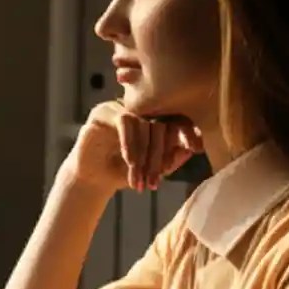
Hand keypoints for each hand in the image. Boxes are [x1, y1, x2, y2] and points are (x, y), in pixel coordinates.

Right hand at [63, 101, 202, 195]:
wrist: (93, 180)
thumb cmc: (123, 173)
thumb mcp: (152, 169)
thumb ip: (171, 158)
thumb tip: (192, 147)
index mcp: (154, 117)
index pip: (176, 118)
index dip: (187, 132)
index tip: (195, 148)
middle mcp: (138, 109)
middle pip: (160, 122)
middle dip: (159, 155)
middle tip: (155, 180)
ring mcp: (120, 107)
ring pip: (143, 123)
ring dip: (143, 153)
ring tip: (138, 177)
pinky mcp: (103, 111)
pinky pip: (124, 120)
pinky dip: (130, 142)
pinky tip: (129, 161)